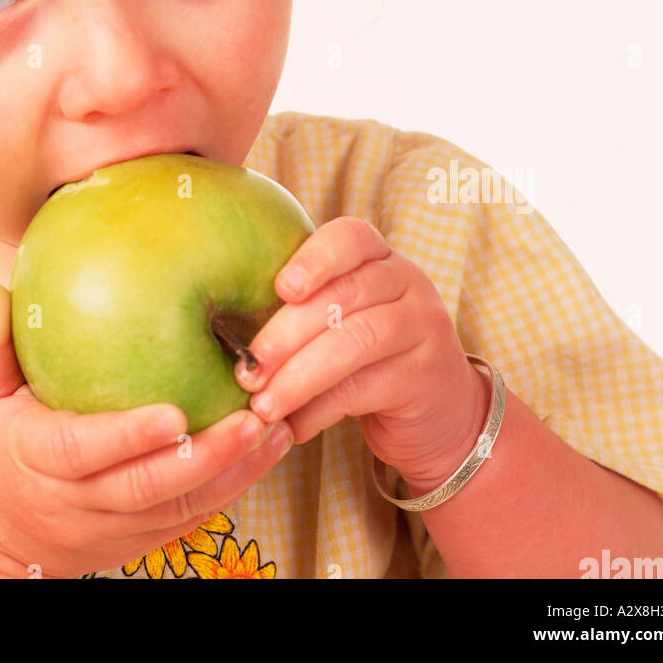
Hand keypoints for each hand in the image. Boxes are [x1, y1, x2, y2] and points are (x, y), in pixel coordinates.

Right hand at [0, 277, 295, 578]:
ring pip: (181, 507)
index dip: (128, 436)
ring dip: (234, 472)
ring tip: (277, 430)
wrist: (2, 540)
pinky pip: (194, 516)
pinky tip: (270, 449)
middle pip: (148, 487)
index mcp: (39, 460)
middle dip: (205, 457)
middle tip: (253, 417)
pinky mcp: (144, 539)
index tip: (174, 413)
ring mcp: (116, 526)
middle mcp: (80, 501)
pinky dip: (234, 486)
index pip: (83, 452)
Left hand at [232, 218, 489, 489]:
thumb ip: (303, 309)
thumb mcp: (343, 319)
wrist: (440, 413)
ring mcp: (424, 328)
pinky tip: (294, 426)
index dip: (315, 257)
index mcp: (381, 258)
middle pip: (344, 296)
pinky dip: (321, 409)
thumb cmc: (367, 358)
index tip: (279, 288)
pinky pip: (366, 389)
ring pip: (355, 342)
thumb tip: (223, 326)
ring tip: (263, 405)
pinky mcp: (425, 377)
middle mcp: (408, 283)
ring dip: (300, 377)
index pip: (352, 236)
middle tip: (247, 370)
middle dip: (287, 333)